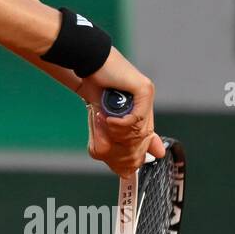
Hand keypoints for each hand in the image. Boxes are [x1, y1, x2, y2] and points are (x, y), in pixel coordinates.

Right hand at [75, 48, 165, 176]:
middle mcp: (146, 103)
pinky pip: (138, 118)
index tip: (123, 170)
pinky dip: (122, 124)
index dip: (134, 156)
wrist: (87, 63)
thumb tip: (132, 157)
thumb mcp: (104, 117)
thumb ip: (116, 136)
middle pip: (142, 138)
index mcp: (139, 109)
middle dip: (125, 150)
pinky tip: (110, 120)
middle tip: (107, 150)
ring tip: (105, 127)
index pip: (145, 140)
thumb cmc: (94, 87)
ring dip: (118, 134)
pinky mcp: (144, 89)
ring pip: (139, 130)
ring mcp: (147, 95)